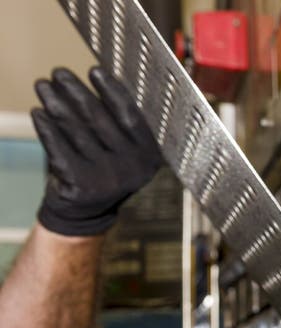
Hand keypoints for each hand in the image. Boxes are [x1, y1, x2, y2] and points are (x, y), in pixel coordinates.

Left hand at [31, 67, 161, 236]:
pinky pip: (59, 147)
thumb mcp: (123, 151)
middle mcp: (133, 167)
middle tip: (58, 73)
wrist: (87, 212)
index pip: (130, 116)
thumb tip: (101, 80)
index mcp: (149, 155)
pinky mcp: (82, 183)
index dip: (111, 90)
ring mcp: (108, 177)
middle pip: (99, 118)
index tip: (94, 70)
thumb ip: (119, 125)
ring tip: (43, 87)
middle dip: (75, 91)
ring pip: (76, 130)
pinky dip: (46, 128)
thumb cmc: (104, 171)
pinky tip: (39, 113)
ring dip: (55, 103)